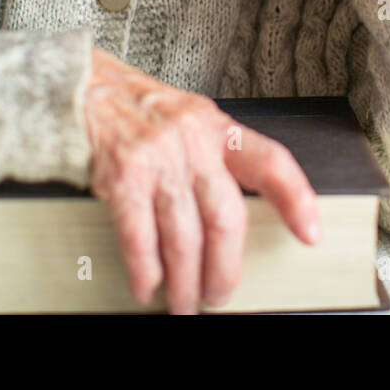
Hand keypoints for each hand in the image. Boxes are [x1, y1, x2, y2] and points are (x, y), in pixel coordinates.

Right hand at [82, 47, 320, 313]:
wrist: (78, 88)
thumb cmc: (134, 107)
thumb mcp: (188, 117)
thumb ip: (214, 156)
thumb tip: (232, 217)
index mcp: (216, 127)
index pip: (271, 162)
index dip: (296, 199)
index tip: (310, 233)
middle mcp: (192, 142)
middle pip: (226, 219)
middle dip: (224, 269)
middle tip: (219, 294)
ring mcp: (157, 160)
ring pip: (185, 238)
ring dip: (185, 281)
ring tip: (183, 301)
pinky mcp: (122, 177)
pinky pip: (141, 239)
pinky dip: (146, 271)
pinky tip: (148, 285)